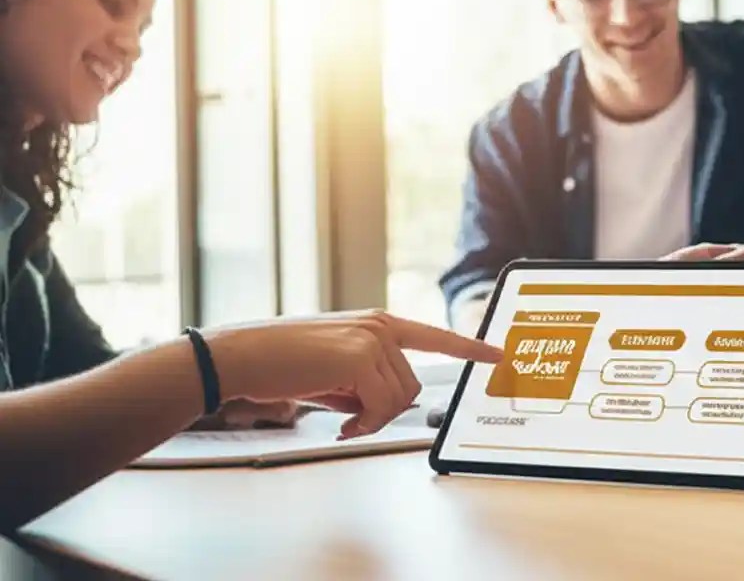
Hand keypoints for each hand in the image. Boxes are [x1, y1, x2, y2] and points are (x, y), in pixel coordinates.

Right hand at [205, 310, 501, 438]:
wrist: (242, 355)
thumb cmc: (282, 362)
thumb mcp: (335, 366)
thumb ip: (369, 376)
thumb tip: (386, 407)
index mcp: (378, 323)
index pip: (435, 335)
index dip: (469, 348)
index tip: (498, 354)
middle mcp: (381, 326)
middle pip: (412, 386)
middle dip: (384, 410)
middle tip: (350, 417)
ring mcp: (372, 340)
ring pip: (398, 399)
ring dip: (371, 418)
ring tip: (339, 414)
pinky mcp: (358, 358)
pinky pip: (379, 407)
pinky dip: (362, 424)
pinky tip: (338, 422)